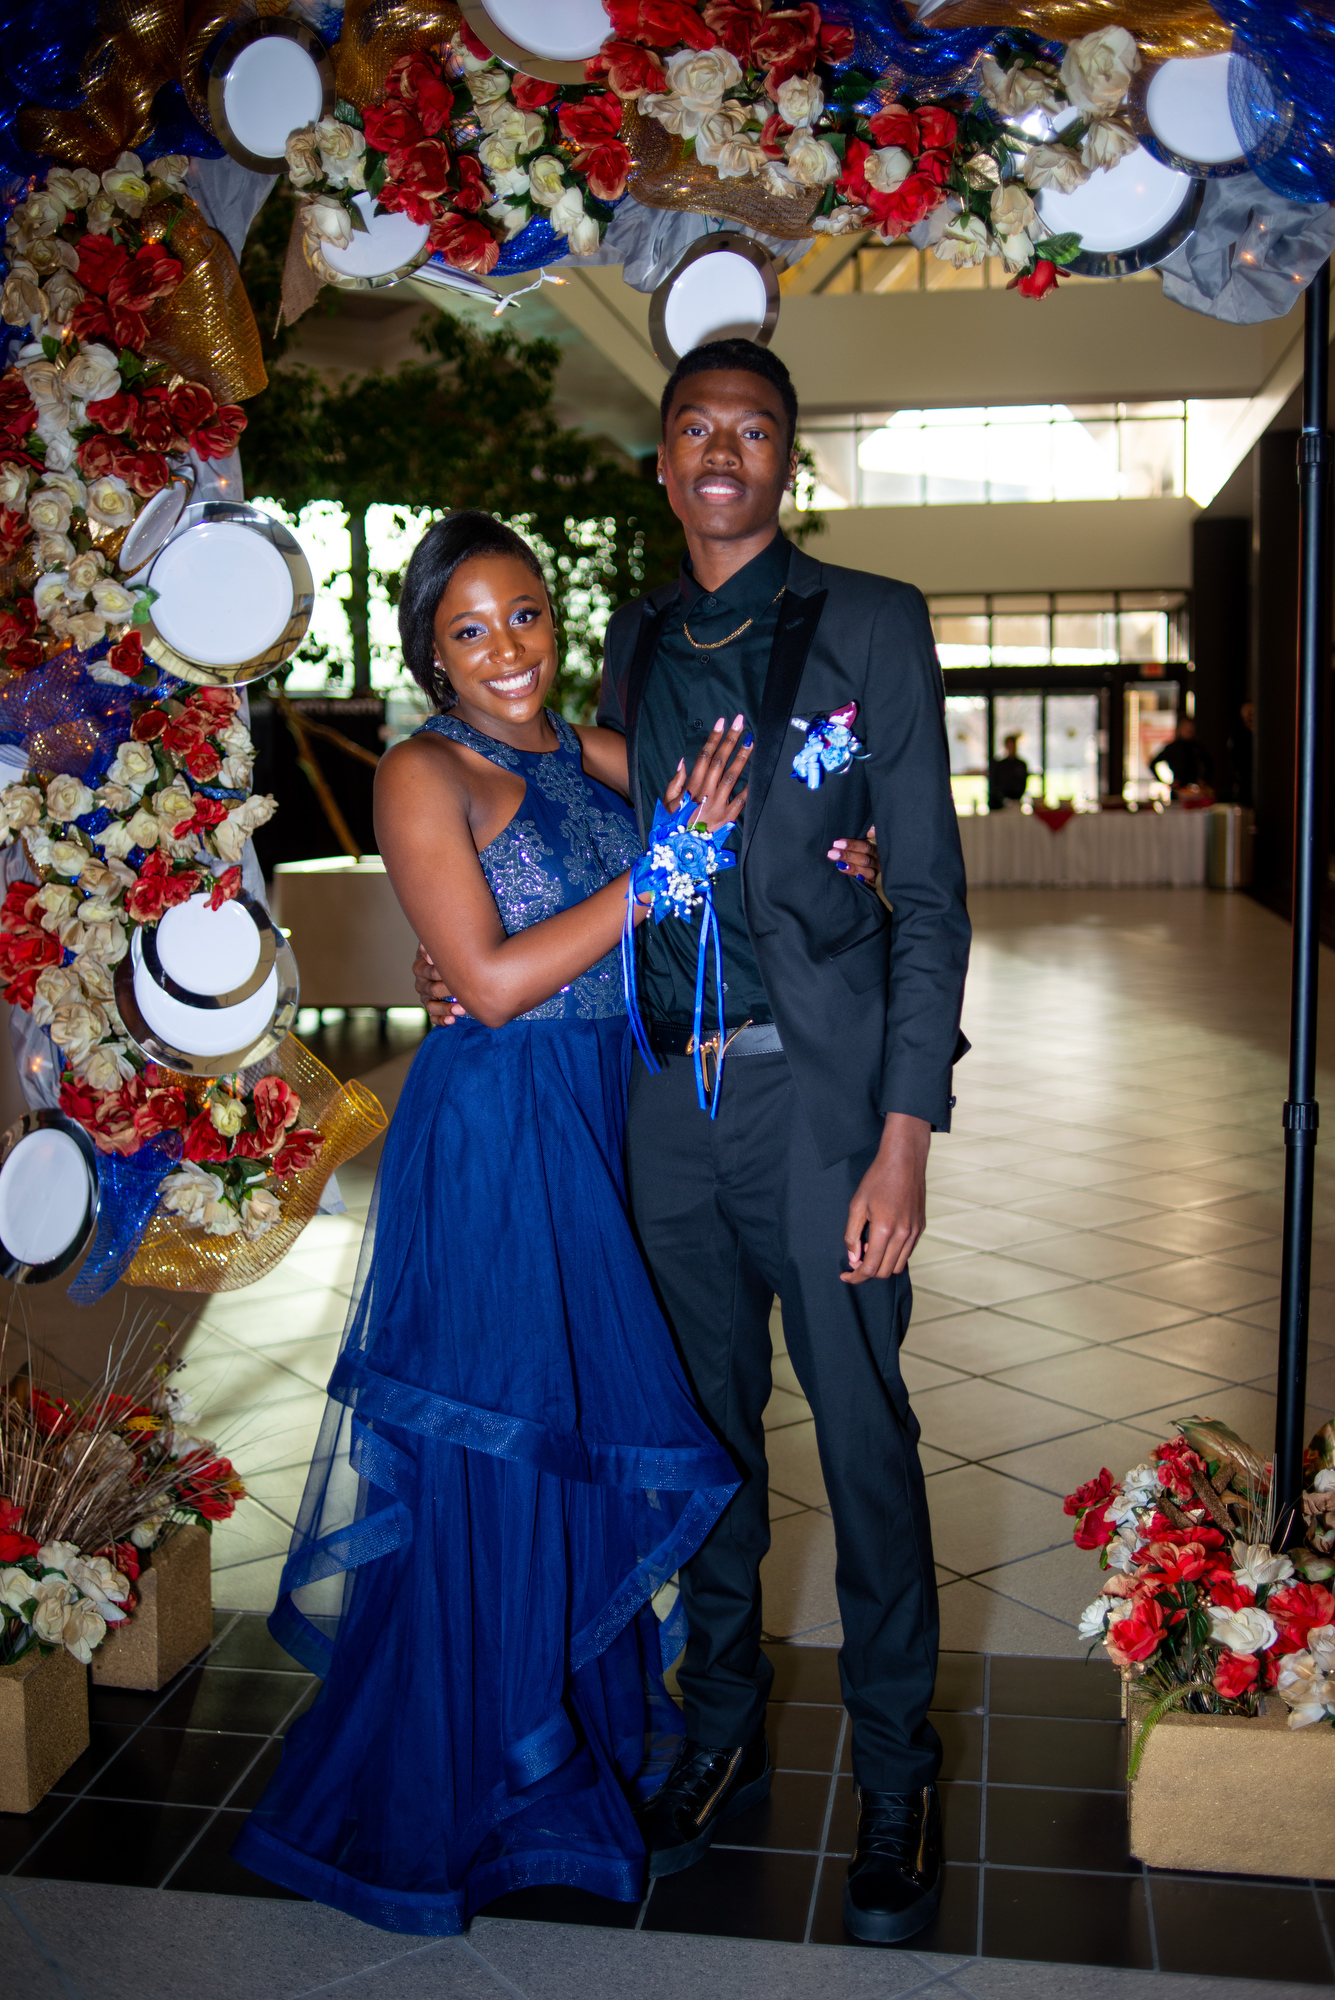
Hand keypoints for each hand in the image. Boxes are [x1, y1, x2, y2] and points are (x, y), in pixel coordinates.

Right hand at [413, 942, 465, 1027]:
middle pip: (432, 989)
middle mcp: (422, 982)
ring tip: (461, 1010)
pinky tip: (452, 1020)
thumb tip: (430, 958)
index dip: (439, 973)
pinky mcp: (432, 1009)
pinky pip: (433, 1018)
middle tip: (464, 991)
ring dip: (446, 1009)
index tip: (454, 973)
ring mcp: (426, 997)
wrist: (458, 964)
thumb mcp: (442, 944)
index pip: (427, 971)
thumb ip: (433, 946)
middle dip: (448, 991)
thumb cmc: (451, 953)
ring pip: (431, 1006)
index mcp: (421, 966)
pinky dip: (442, 1020)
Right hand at [663, 714, 751, 834]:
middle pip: (721, 760)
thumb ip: (675, 782)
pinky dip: (750, 788)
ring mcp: (719, 804)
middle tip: (740, 722)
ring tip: (751, 741)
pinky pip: (741, 800)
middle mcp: (706, 792)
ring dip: (743, 757)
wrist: (681, 851)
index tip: (722, 722)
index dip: (714, 738)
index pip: (704, 756)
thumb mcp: (667, 803)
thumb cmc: (673, 825)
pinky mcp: (728, 818)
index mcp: (691, 787)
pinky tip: (759, 773)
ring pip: (733, 776)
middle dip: (731, 739)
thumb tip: (683, 762)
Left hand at [829, 824, 876, 883]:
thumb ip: (864, 835)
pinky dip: (858, 880)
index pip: (866, 846)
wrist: (863, 873)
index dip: (852, 845)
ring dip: (851, 868)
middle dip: (848, 856)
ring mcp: (874, 874)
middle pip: (864, 859)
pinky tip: (847, 876)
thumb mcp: (861, 843)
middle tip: (832, 853)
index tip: (837, 843)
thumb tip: (871, 830)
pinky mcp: (871, 884)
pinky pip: (866, 883)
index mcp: (875, 850)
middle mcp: (876, 862)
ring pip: (866, 871)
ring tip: (838, 865)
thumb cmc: (858, 853)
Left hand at [842, 1112, 928, 1283]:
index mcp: (885, 1229)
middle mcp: (903, 1235)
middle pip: (885, 1271)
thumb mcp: (857, 1205)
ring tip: (869, 1249)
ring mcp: (915, 1232)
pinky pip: (907, 1252)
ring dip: (882, 1265)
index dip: (856, 1277)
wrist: (904, 1160)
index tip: (845, 1276)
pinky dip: (894, 1255)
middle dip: (868, 1273)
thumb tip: (853, 1258)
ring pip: (898, 1265)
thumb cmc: (878, 1178)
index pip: (870, 1268)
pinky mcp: (921, 1227)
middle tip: (855, 1261)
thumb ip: (852, 1234)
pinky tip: (882, 1243)